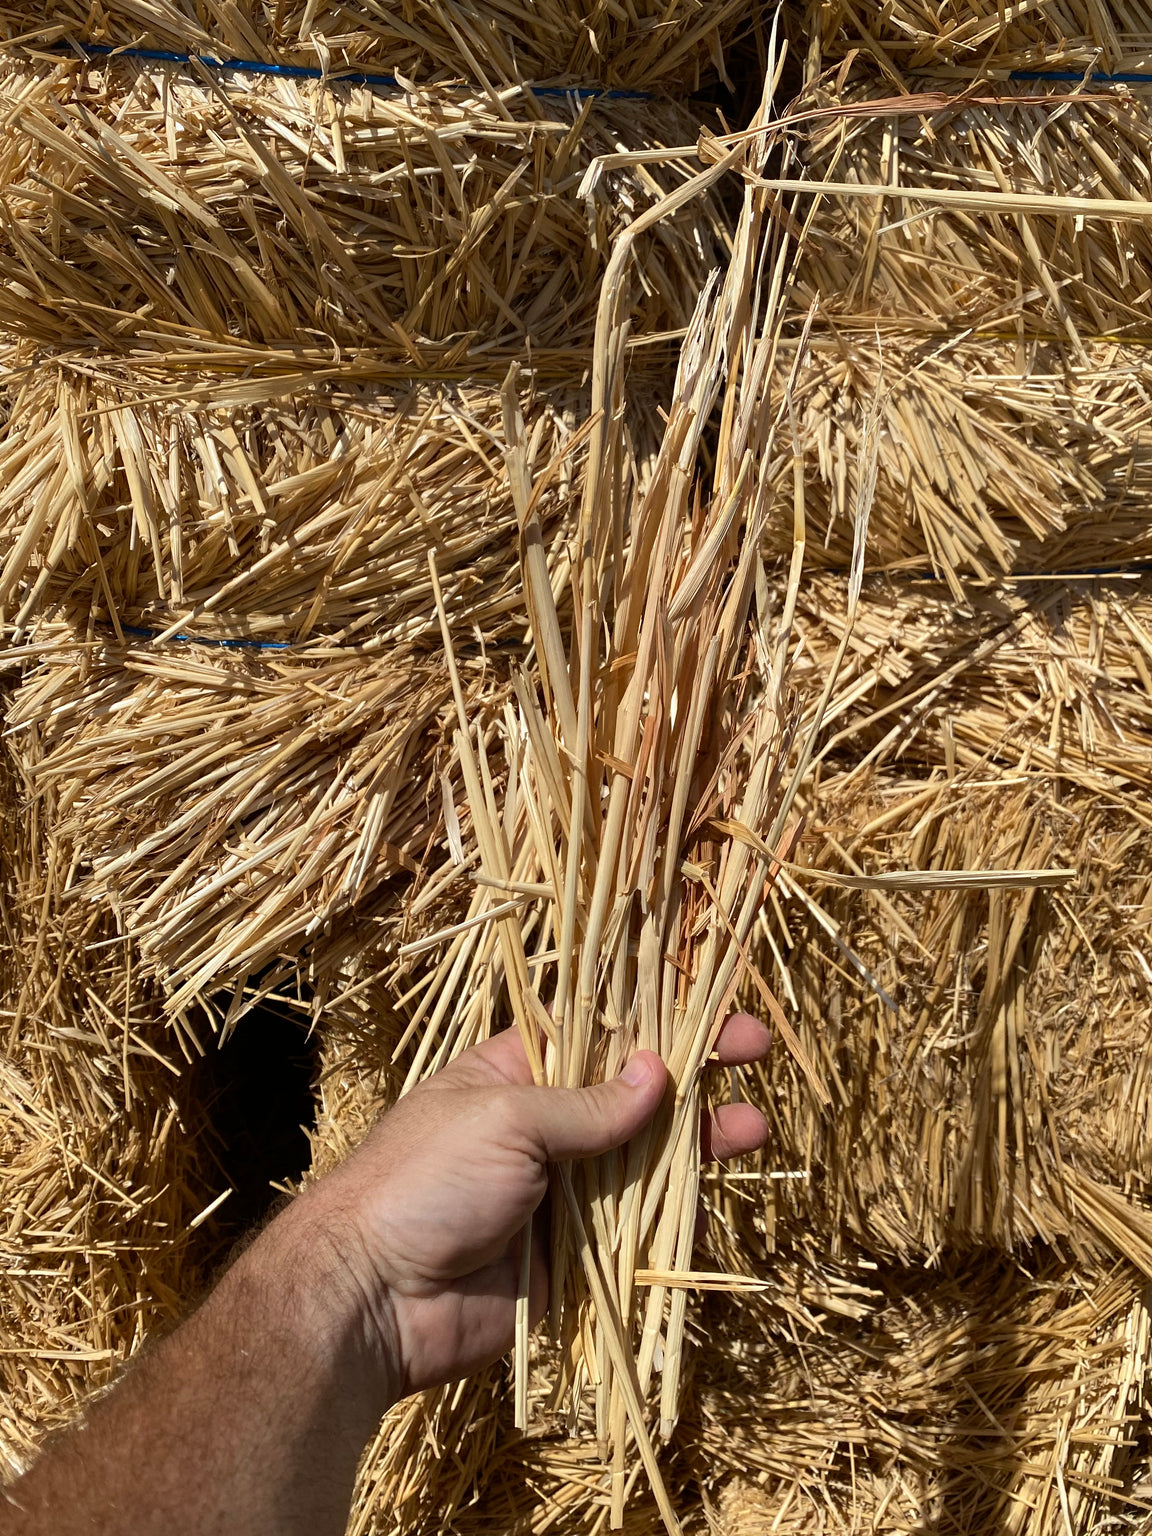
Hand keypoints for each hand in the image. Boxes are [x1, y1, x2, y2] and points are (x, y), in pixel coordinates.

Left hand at [299, 1015, 770, 1398]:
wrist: (372, 1302)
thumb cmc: (422, 1182)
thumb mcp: (503, 1119)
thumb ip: (585, 1105)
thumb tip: (656, 1073)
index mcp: (514, 1075)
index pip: (598, 1034)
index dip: (656, 1020)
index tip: (715, 1009)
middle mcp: (542, 1130)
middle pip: (632, 1095)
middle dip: (693, 1076)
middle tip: (757, 1052)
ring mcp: (559, 1196)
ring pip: (643, 1163)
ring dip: (698, 1144)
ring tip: (756, 1127)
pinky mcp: (572, 1260)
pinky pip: (634, 1234)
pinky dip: (675, 1217)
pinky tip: (715, 1195)